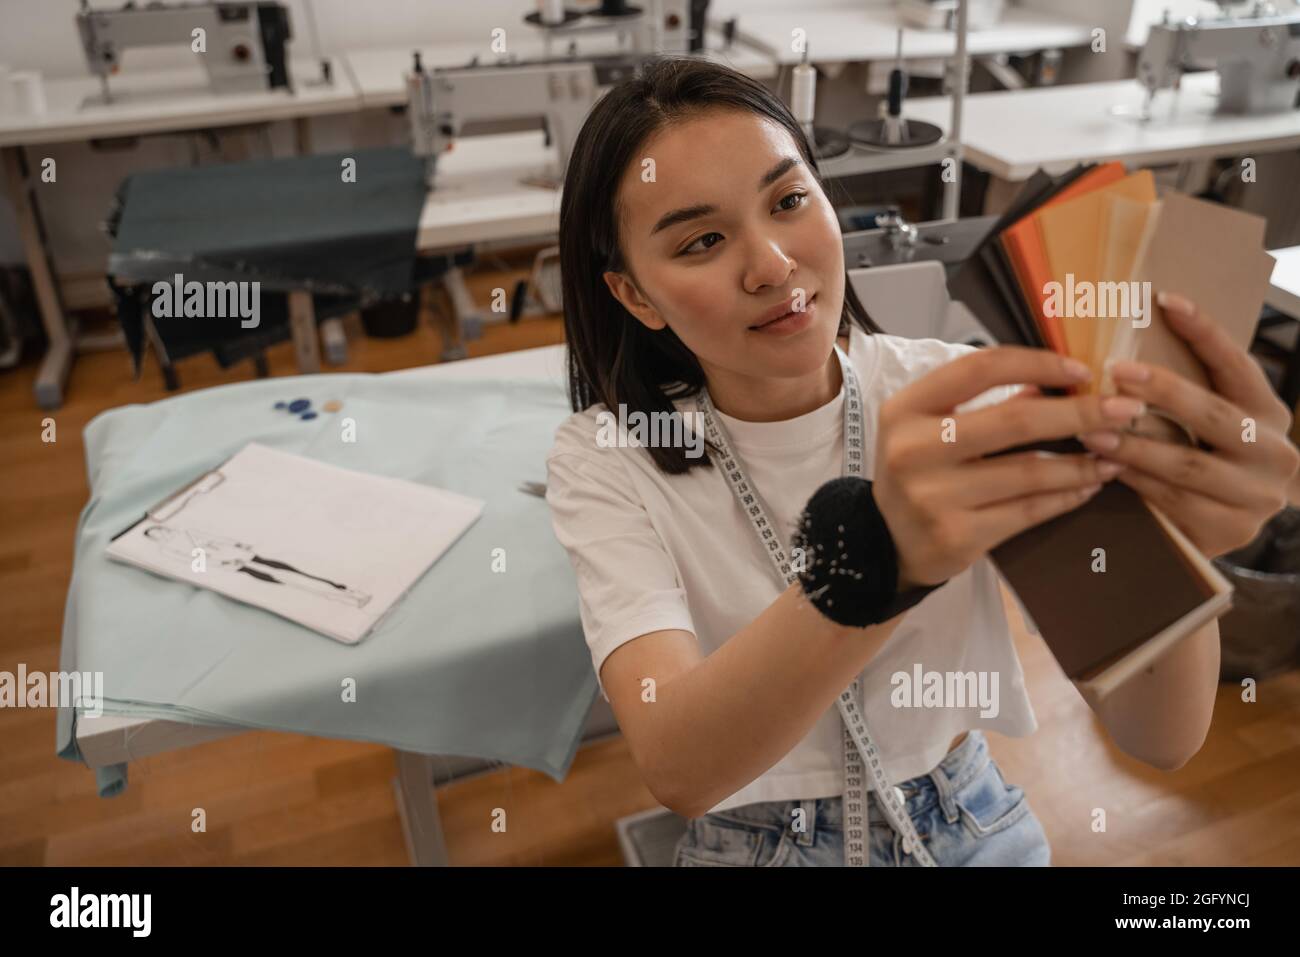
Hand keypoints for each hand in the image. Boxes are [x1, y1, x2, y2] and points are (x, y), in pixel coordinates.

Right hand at [873, 346, 1143, 585]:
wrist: (886, 542)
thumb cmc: (919, 471)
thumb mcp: (932, 428)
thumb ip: (987, 404)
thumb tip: (1058, 382)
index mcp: (906, 409)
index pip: (979, 369)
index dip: (1037, 364)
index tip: (1083, 371)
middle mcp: (914, 450)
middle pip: (1014, 421)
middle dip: (1081, 414)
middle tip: (1126, 410)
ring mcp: (933, 496)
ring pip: (1029, 473)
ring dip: (1082, 462)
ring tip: (1115, 454)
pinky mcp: (956, 535)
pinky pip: (1028, 511)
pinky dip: (1066, 496)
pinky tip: (1089, 486)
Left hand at [1079, 292, 1299, 559]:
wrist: (1232, 523)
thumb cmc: (1207, 459)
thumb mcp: (1209, 424)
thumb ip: (1183, 394)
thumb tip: (1123, 352)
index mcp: (1270, 414)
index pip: (1237, 364)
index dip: (1204, 331)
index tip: (1167, 300)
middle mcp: (1275, 454)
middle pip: (1212, 415)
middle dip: (1162, 391)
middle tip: (1116, 372)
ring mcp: (1256, 496)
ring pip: (1186, 464)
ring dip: (1133, 445)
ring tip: (1091, 430)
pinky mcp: (1230, 531)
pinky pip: (1173, 501)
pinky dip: (1136, 483)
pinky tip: (1108, 469)